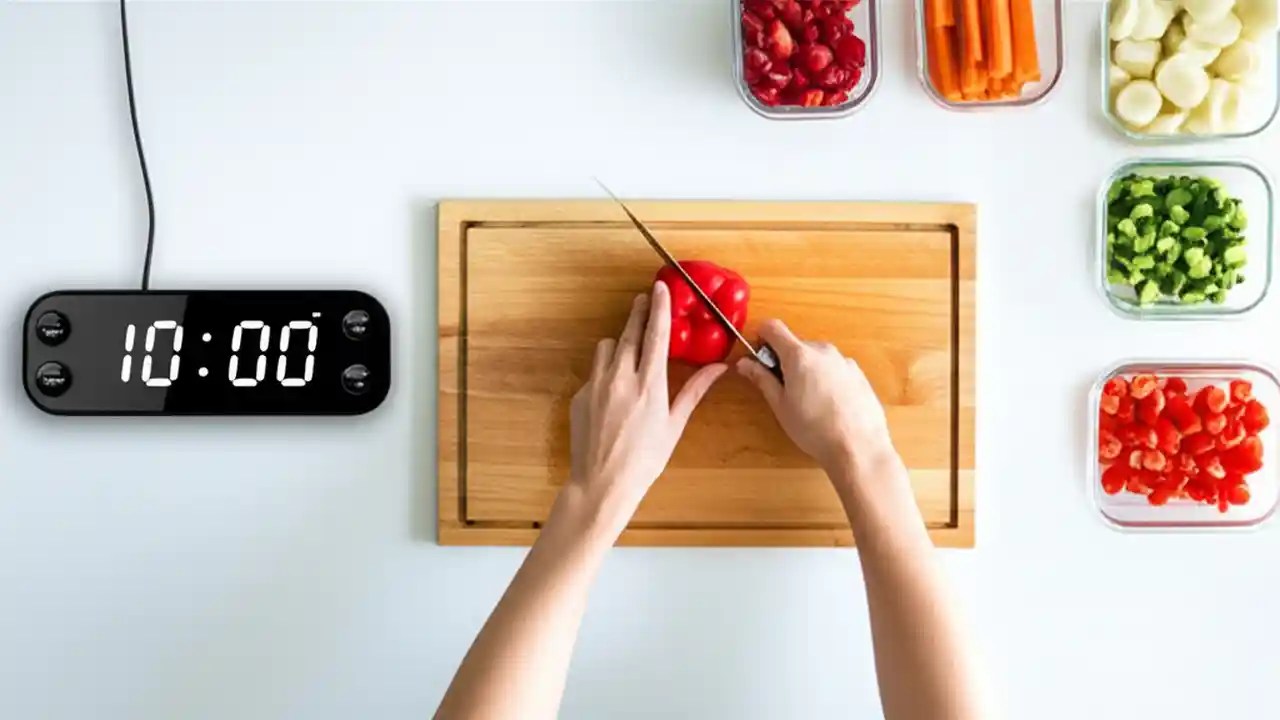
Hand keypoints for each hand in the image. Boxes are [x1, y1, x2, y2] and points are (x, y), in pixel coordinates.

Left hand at [564, 282, 727, 536]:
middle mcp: (621, 377)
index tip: (660, 287)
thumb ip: (694, 390)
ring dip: (619, 342)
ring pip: (607, 347)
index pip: (656, 335)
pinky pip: (594, 371)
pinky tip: (614, 390)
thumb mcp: (674, 425)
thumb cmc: (644, 460)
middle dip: (637, 312)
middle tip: (643, 298)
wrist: (602, 482)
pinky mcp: (581, 395)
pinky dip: (606, 371)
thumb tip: (719, 367)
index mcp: (649, 384)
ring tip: (629, 349)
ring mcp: (597, 384)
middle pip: (629, 332)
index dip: (659, 307)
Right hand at [736, 319, 895, 478]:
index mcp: (799, 355)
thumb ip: (762, 378)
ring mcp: (844, 360)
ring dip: (806, 370)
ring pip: (816, 356)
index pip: (773, 327)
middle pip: (795, 344)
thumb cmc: (815, 429)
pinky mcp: (858, 373)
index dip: (761, 338)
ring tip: (808, 401)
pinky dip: (825, 378)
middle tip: (782, 389)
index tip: (760, 357)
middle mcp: (823, 350)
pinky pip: (834, 367)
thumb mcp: (781, 406)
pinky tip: (828, 405)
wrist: (859, 447)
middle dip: (785, 360)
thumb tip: (745, 363)